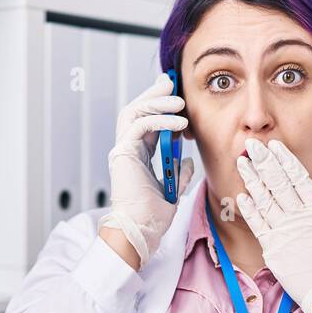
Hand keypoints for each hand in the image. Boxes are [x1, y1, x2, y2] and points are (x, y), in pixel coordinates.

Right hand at [99, 72, 196, 268]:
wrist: (142, 230)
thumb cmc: (153, 216)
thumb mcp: (173, 189)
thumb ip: (179, 173)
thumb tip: (189, 161)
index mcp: (137, 155)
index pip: (146, 121)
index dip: (160, 105)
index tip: (177, 95)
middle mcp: (127, 149)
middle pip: (137, 109)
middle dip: (154, 93)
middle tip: (171, 82)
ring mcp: (123, 150)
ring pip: (135, 111)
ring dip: (157, 102)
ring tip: (179, 102)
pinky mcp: (123, 153)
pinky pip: (140, 125)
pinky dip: (160, 120)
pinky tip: (179, 124)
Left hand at [234, 136, 311, 312]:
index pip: (300, 179)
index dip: (285, 161)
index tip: (275, 147)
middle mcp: (300, 219)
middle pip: (279, 183)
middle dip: (264, 162)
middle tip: (252, 144)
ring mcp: (285, 234)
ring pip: (265, 200)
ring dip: (252, 180)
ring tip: (242, 163)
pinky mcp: (273, 251)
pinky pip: (258, 225)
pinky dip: (250, 209)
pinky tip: (242, 195)